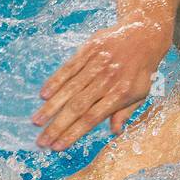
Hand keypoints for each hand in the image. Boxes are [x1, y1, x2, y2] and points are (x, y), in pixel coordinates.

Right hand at [32, 18, 168, 150]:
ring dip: (51, 107)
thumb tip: (115, 132)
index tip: (58, 146)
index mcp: (121, 94)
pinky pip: (68, 68)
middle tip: (41, 141)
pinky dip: (55, 81)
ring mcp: (97, 64)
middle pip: (77, 107)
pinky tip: (43, 95)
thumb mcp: (141, 93)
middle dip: (57, 126)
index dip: (73, 133)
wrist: (144, 33)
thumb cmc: (142, 69)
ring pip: (69, 89)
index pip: (92, 118)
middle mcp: (107, 80)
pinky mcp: (88, 50)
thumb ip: (126, 112)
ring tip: (35, 122)